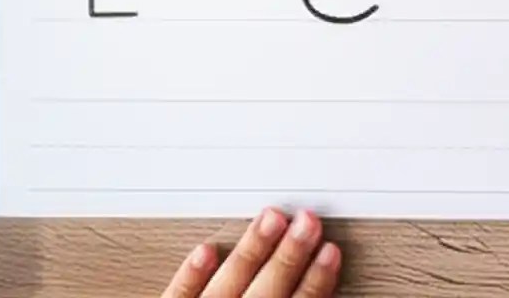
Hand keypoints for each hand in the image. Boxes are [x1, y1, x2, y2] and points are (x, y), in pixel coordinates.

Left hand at [161, 208, 339, 297]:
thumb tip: (318, 288)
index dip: (317, 278)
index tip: (331, 252)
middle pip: (268, 289)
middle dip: (290, 253)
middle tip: (308, 221)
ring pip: (227, 283)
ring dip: (252, 249)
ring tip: (270, 218)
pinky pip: (178, 296)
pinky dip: (191, 274)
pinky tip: (206, 249)